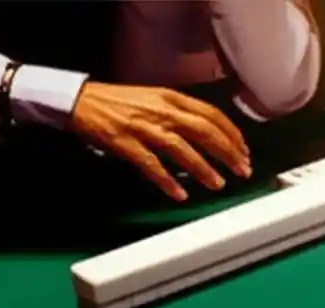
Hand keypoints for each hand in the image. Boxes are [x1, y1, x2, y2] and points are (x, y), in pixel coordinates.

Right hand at [72, 83, 251, 201]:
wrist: (81, 100)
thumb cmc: (120, 102)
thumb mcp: (156, 97)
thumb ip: (181, 112)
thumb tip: (210, 133)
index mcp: (171, 97)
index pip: (211, 114)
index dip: (231, 134)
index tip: (244, 151)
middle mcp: (161, 110)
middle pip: (203, 131)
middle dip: (227, 152)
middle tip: (242, 170)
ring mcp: (143, 126)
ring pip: (181, 149)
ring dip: (203, 168)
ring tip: (218, 184)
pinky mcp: (125, 142)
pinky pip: (150, 164)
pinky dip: (166, 180)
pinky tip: (179, 194)